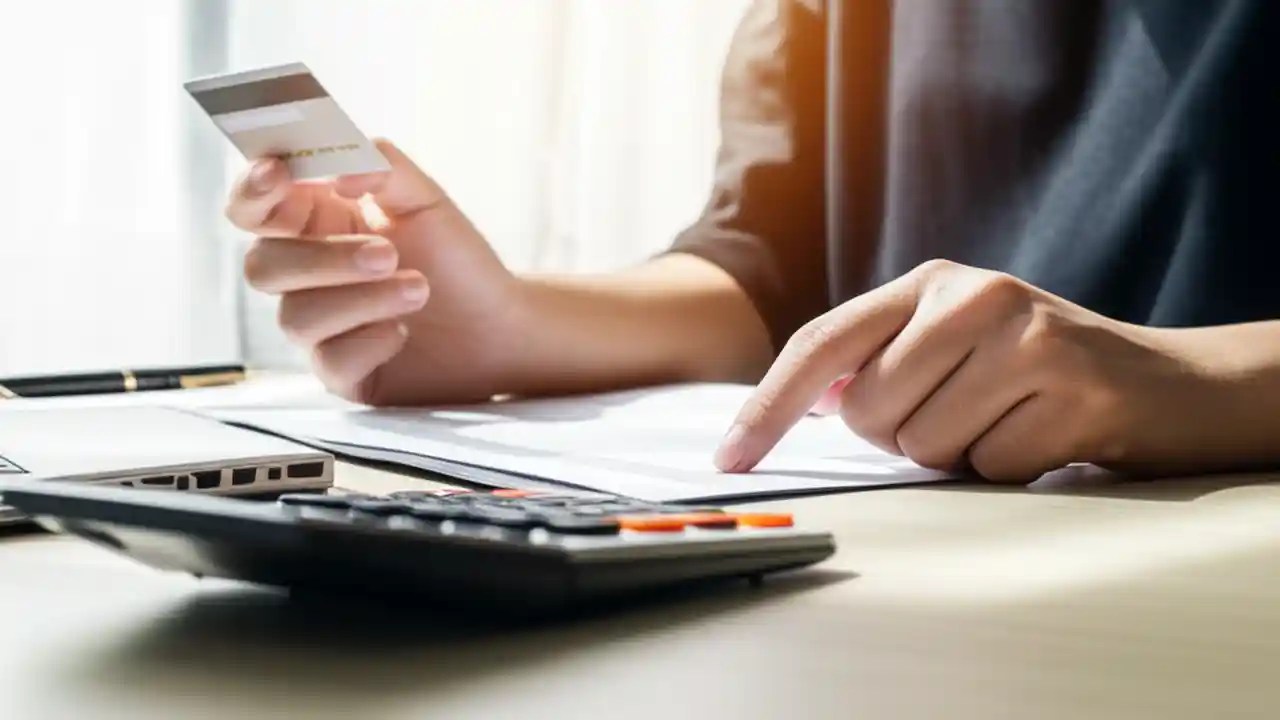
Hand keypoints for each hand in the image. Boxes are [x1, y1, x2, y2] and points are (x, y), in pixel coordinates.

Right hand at [229, 139, 522, 404]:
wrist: (498, 325)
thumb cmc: (456, 260)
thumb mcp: (426, 198)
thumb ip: (382, 165)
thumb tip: (337, 168)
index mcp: (316, 223)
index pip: (254, 207)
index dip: (252, 190)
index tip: (276, 172)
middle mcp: (306, 276)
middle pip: (263, 267)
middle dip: (325, 259)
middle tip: (388, 254)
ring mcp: (319, 328)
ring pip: (296, 318)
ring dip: (362, 300)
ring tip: (419, 290)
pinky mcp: (341, 373)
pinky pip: (329, 360)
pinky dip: (372, 341)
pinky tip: (403, 332)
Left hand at [715, 259, 1210, 481]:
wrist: (1160, 383)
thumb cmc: (1033, 372)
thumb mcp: (951, 344)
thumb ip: (879, 362)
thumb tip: (812, 402)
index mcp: (928, 282)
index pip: (822, 344)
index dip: (768, 406)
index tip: (730, 458)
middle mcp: (970, 293)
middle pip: (868, 411)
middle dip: (901, 437)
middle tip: (961, 415)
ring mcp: (1022, 334)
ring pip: (922, 444)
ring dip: (957, 454)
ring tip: (1006, 419)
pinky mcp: (1067, 382)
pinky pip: (987, 466)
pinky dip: (1006, 467)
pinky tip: (1043, 433)